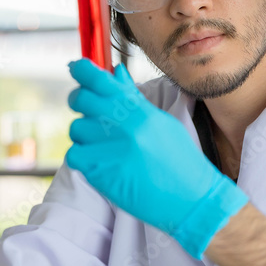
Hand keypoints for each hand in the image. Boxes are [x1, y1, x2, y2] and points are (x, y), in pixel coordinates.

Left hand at [66, 59, 248, 257]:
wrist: (191, 198)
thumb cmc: (178, 159)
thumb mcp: (160, 122)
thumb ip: (133, 98)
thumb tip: (115, 72)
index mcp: (138, 110)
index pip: (100, 80)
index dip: (83, 70)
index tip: (76, 67)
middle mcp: (123, 125)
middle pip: (81, 99)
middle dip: (80, 101)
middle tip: (88, 110)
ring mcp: (110, 148)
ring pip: (76, 129)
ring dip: (84, 135)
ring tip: (102, 144)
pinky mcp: (100, 172)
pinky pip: (74, 155)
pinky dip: (82, 157)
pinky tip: (98, 162)